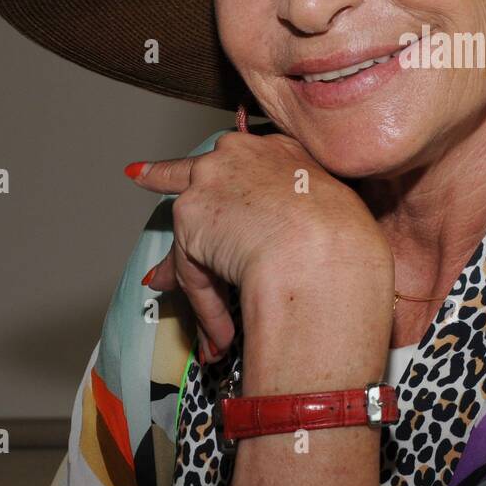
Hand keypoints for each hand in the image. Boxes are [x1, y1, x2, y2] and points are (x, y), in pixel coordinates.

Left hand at [126, 130, 392, 361]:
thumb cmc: (345, 233)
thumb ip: (305, 223)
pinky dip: (207, 308)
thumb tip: (290, 253)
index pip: (243, 159)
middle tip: (140, 174)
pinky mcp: (189, 218)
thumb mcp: (334, 215)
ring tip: (183, 303)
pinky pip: (194, 274)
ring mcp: (209, 182)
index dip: (225, 177)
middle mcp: (240, 155)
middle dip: (162, 175)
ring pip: (190, 232)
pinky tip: (221, 336)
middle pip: (193, 170)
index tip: (209, 176)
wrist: (320, 244)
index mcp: (281, 149)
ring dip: (193, 277)